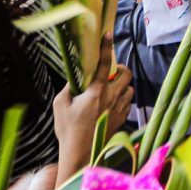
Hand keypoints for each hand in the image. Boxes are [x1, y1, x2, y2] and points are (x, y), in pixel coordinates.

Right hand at [53, 40, 133, 169]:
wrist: (81, 156)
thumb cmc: (68, 130)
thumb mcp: (60, 105)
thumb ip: (68, 89)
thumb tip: (75, 80)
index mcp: (96, 92)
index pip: (104, 64)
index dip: (106, 47)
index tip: (108, 34)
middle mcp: (112, 98)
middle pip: (127, 74)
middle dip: (121, 69)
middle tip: (111, 72)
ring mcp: (119, 109)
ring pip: (130, 89)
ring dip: (122, 86)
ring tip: (111, 89)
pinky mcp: (122, 120)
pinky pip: (128, 103)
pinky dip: (123, 100)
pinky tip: (112, 104)